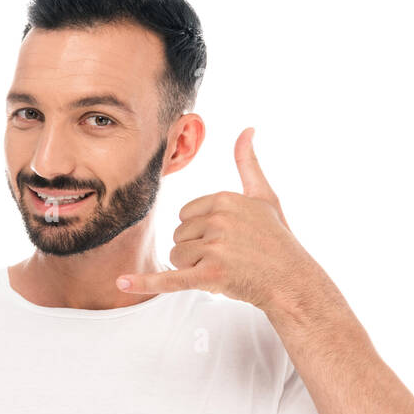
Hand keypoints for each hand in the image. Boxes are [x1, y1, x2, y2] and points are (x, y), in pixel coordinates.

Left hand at [116, 127, 319, 312]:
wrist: (292, 281)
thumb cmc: (277, 240)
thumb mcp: (264, 197)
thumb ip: (248, 164)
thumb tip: (247, 129)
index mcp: (224, 199)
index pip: (185, 215)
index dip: (201, 231)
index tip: (228, 238)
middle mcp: (219, 220)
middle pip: (178, 236)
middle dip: (196, 251)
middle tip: (229, 257)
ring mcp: (216, 247)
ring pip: (176, 257)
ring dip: (194, 269)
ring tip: (226, 270)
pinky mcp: (211, 274)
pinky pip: (169, 278)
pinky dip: (144, 282)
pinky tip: (121, 283)